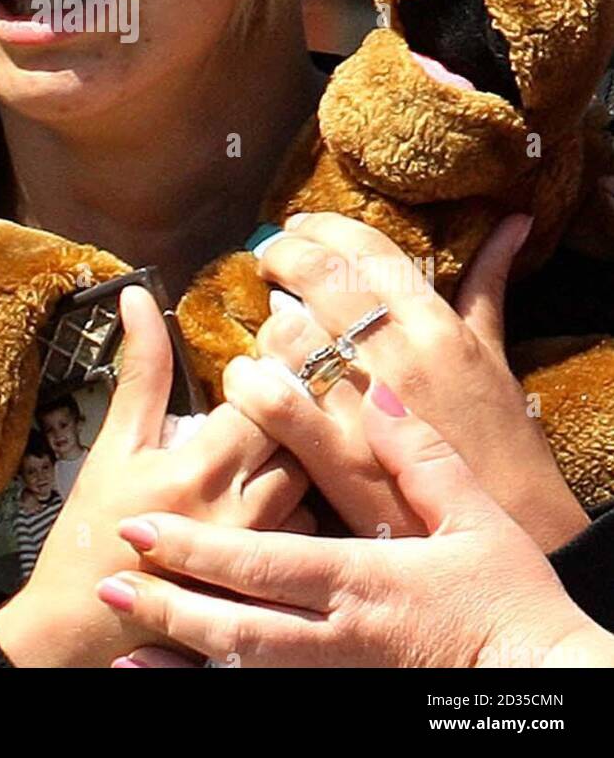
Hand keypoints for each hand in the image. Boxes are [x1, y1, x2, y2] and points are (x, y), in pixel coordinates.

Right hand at [0, 285, 312, 667]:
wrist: (80, 632)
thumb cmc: (89, 533)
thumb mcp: (113, 445)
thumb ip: (141, 370)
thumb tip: (139, 296)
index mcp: (200, 467)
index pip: (267, 397)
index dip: (269, 372)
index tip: (263, 361)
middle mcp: (240, 511)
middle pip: (301, 438)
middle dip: (293, 412)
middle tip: (279, 397)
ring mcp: (259, 555)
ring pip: (313, 485)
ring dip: (301, 461)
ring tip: (275, 448)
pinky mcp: (269, 588)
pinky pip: (308, 534)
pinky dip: (298, 511)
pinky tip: (273, 500)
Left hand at [99, 378, 613, 667]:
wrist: (544, 685)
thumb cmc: (510, 604)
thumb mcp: (476, 520)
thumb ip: (421, 457)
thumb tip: (378, 396)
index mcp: (363, 581)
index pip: (264, 566)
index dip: (199, 552)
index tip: (143, 529)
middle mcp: (340, 635)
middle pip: (238, 624)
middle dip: (169, 601)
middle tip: (109, 580)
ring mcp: (339, 675)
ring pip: (247, 669)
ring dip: (183, 653)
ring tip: (125, 646)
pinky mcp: (344, 693)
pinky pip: (268, 696)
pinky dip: (216, 690)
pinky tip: (177, 682)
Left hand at [233, 211, 587, 551]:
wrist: (509, 535)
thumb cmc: (498, 443)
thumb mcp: (493, 356)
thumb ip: (486, 286)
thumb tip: (511, 223)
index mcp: (435, 325)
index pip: (365, 247)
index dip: (320, 229)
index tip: (296, 229)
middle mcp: (396, 355)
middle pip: (315, 274)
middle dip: (280, 257)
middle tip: (268, 263)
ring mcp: (362, 405)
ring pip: (285, 331)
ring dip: (269, 329)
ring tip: (273, 340)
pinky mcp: (333, 457)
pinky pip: (269, 399)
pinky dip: (246, 382)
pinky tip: (245, 381)